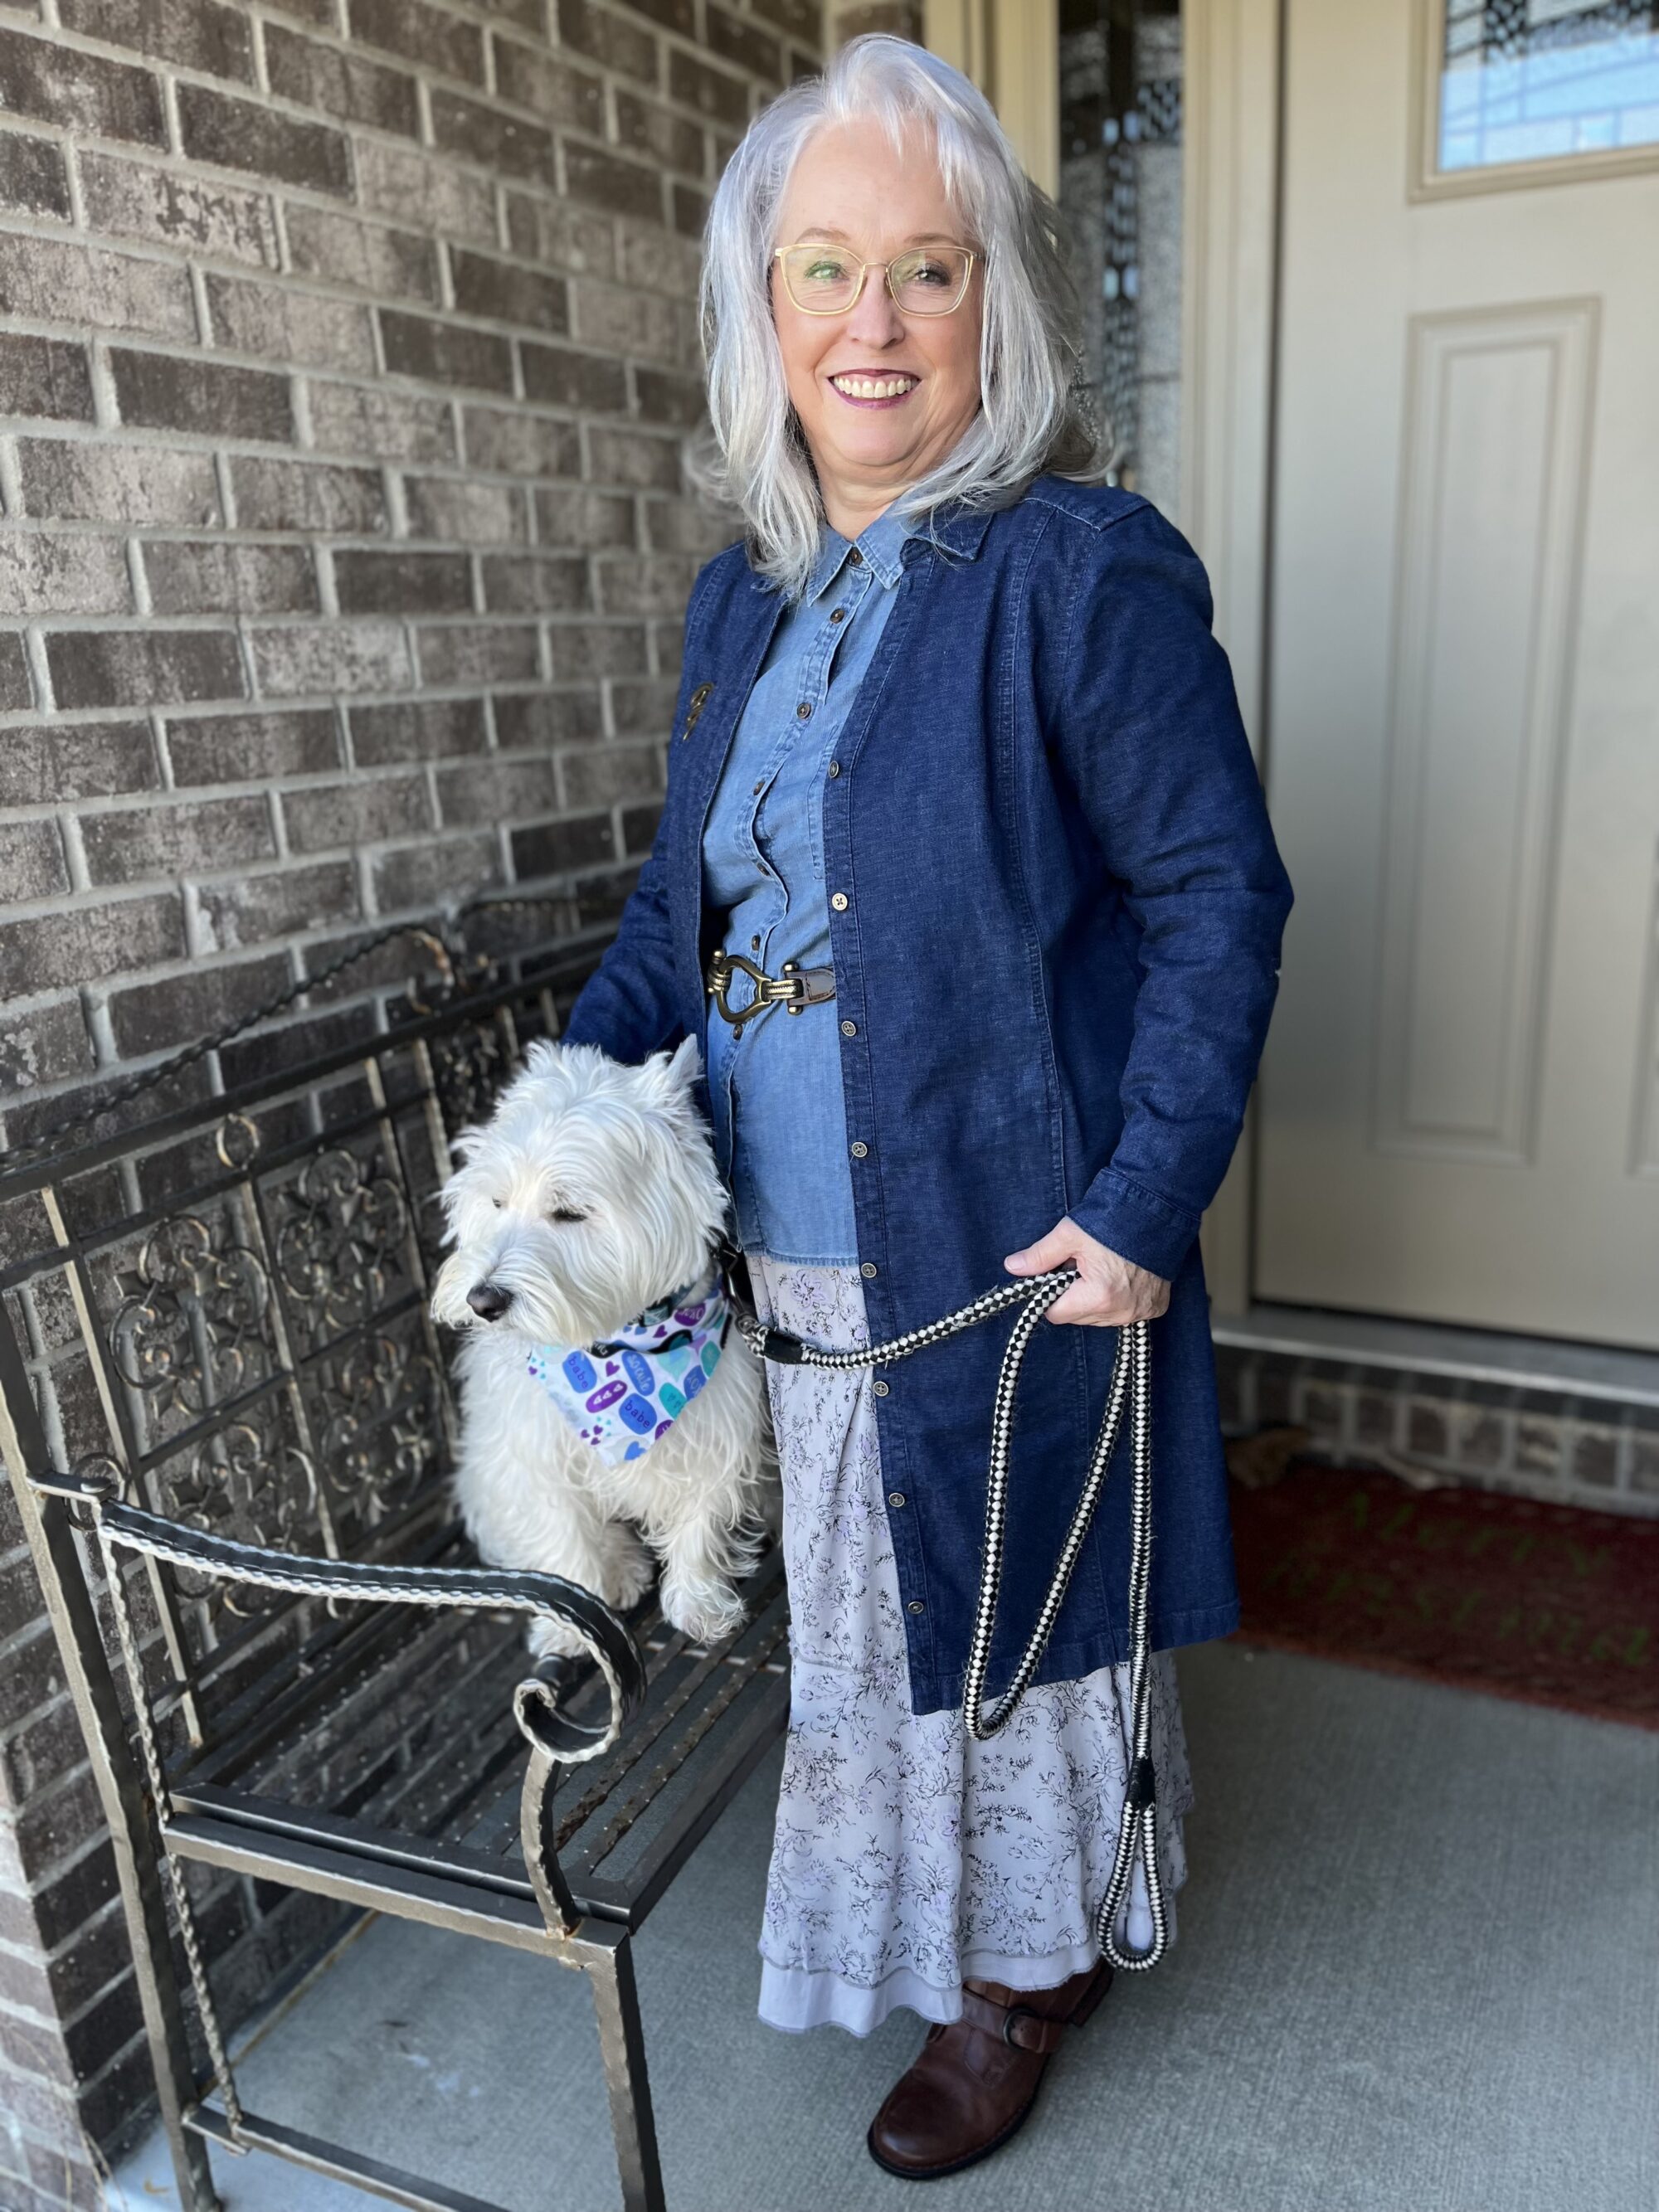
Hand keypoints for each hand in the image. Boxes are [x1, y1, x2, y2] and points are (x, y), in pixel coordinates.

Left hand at [1002, 1217, 1170, 1326]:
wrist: (1158, 1209)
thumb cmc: (1113, 1220)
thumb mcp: (1069, 1235)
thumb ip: (1040, 1256)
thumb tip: (1012, 1267)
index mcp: (1097, 1297)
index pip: (1056, 1314)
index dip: (1049, 1294)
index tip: (1056, 1275)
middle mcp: (1121, 1312)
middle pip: (1079, 1316)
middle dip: (1073, 1295)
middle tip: (1081, 1265)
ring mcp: (1141, 1312)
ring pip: (1101, 1316)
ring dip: (1095, 1298)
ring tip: (1103, 1267)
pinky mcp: (1156, 1307)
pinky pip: (1125, 1311)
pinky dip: (1119, 1298)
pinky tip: (1122, 1275)